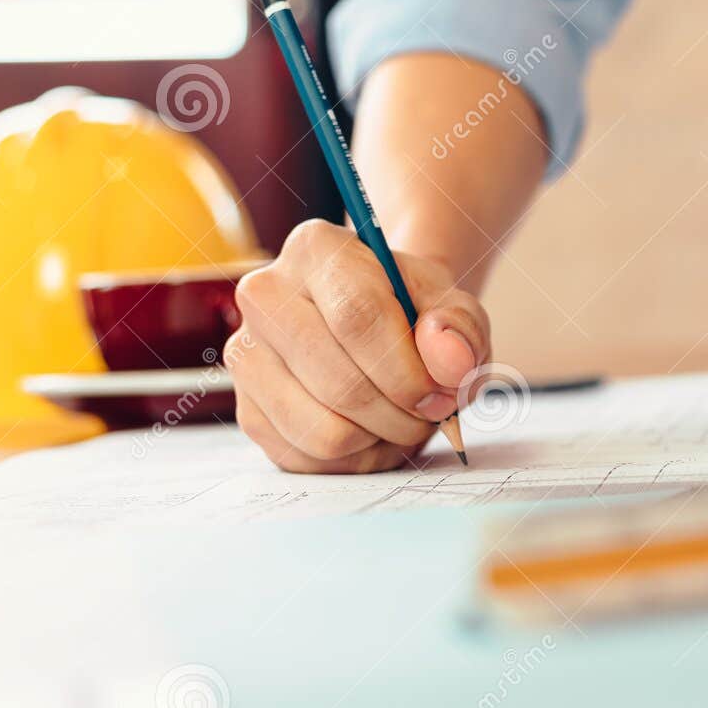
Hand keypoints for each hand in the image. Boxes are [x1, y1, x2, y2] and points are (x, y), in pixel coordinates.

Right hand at [225, 219, 488, 472]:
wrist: (382, 328)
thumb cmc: (417, 315)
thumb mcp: (455, 310)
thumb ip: (461, 329)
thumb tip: (448, 362)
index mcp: (316, 249)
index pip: (357, 316)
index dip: (409, 371)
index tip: (441, 394)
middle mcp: (265, 295)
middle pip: (340, 382)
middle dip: (402, 414)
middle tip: (431, 411)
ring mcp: (246, 355)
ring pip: (323, 431)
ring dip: (381, 439)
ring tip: (400, 416)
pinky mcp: (247, 410)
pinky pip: (309, 458)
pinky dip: (355, 458)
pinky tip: (371, 429)